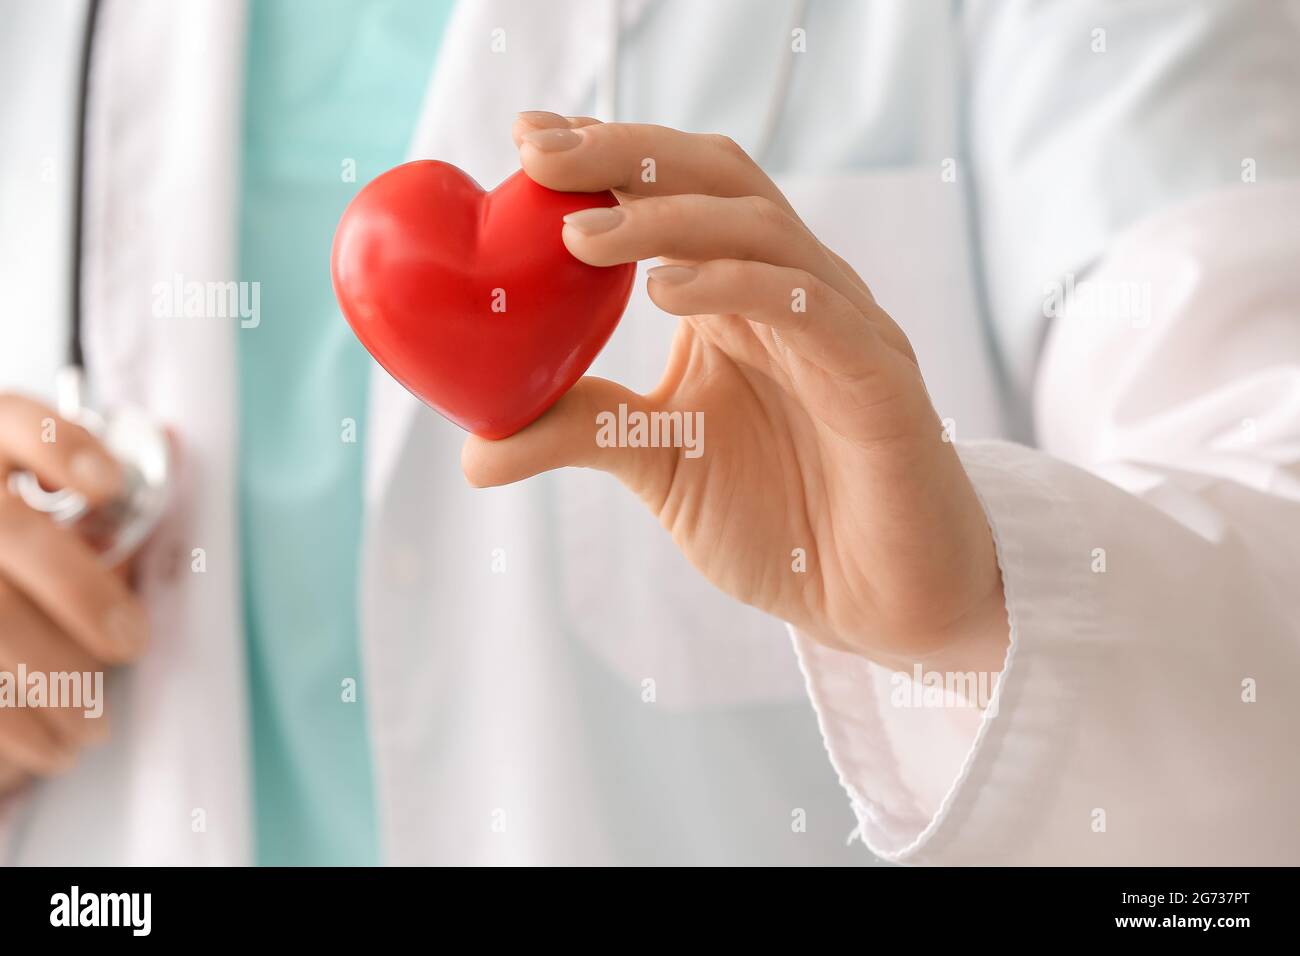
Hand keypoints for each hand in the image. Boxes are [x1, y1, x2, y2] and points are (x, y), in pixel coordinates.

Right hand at [0, 395, 148, 795]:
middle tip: (132, 644)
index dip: (57, 444)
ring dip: (48, 681)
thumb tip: (174, 448)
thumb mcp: (49, 517)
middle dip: (81, 595)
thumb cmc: (26, 557)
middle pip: (10, 537)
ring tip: (94, 728)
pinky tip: (47, 751)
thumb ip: (99, 501)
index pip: (12, 423)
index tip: (109, 485)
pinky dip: (11, 728)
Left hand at [463, 113, 1007, 675]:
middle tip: (540, 150)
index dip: (608, 156)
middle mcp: (792, 290)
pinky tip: (666, 291)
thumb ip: (580, 433)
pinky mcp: (879, 375)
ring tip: (580, 236)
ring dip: (669, 217)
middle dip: (628, 153)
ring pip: (763, 228)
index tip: (526, 137)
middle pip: (719, 180)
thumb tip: (473, 452)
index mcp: (739, 299)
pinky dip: (738, 285)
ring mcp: (841, 325)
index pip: (678, 193)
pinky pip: (813, 306)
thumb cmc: (781, 523)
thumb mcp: (658, 462)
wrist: (875, 598)